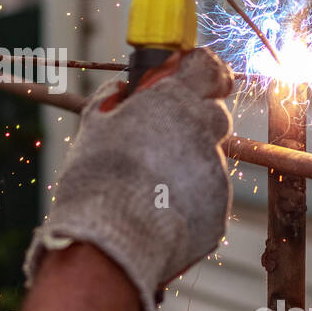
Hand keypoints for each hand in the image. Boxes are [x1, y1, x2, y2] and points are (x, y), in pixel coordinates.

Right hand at [22, 47, 233, 310]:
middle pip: (213, 115)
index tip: (191, 77)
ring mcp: (215, 173)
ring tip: (147, 188)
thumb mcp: (93, 127)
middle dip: (192, 122)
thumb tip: (121, 89)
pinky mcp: (219, 209)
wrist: (112, 242)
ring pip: (207, 159)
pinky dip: (187, 199)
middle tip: (159, 138)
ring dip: (184, 165)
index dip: (202, 70)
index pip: (208, 67)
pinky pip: (206, 195)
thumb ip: (112, 100)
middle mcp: (203, 132)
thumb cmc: (96, 180)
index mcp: (174, 102)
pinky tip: (156, 212)